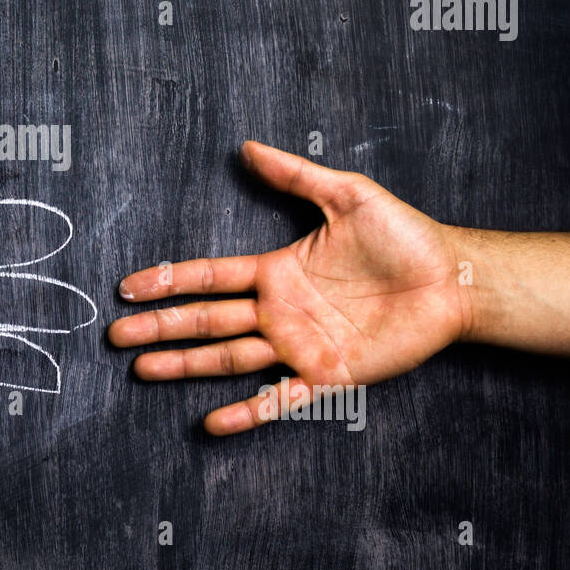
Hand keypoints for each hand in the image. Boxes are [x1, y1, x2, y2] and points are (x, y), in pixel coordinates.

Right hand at [108, 141, 468, 434]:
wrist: (452, 278)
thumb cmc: (404, 237)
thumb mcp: (346, 195)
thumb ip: (295, 175)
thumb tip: (248, 147)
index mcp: (277, 271)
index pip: (210, 276)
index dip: (169, 280)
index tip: (130, 287)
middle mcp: (279, 311)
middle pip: (207, 320)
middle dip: (161, 327)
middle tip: (117, 335)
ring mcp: (300, 346)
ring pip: (230, 359)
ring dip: (186, 365)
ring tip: (143, 370)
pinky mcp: (329, 375)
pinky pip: (281, 398)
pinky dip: (248, 411)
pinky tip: (213, 422)